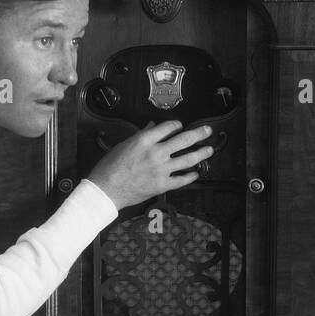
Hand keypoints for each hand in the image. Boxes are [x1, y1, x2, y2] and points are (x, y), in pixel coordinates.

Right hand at [85, 121, 214, 211]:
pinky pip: (182, 180)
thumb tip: (152, 127)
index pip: (169, 127)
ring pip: (188, 159)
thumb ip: (140, 136)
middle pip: (184, 140)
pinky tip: (196, 173)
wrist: (105, 191)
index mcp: (145, 140)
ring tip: (209, 150)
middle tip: (207, 131)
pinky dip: (191, 176)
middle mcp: (156, 153)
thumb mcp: (123, 145)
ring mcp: (161, 170)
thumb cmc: (109, 168)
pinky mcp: (162, 185)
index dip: (177, 124)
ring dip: (201, 153)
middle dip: (199, 133)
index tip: (180, 125)